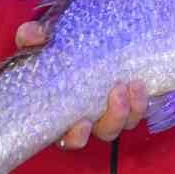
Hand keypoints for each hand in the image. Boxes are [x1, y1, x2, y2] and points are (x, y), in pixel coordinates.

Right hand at [14, 22, 148, 149]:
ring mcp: (111, 108)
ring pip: (126, 122)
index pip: (67, 139)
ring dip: (133, 108)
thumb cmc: (53, 48)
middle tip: (117, 92)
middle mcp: (89, 117)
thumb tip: (32, 35)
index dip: (75, 137)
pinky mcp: (129, 97)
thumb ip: (32, 37)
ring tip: (134, 84)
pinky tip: (142, 84)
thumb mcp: (39, 42)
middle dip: (114, 118)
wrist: (79, 34)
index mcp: (63, 114)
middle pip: (104, 132)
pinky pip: (139, 108)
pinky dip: (142, 100)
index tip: (82, 124)